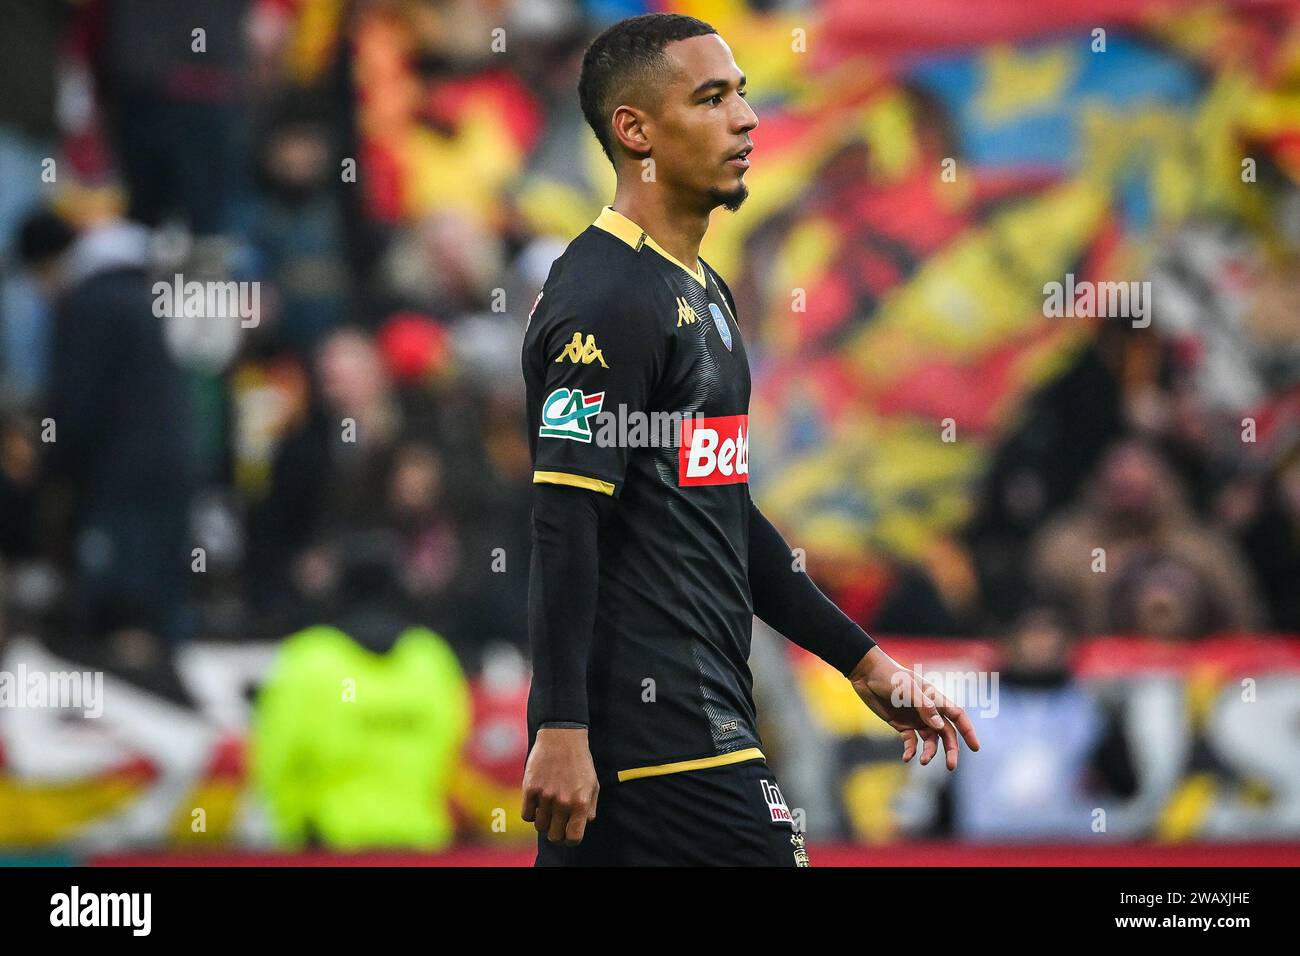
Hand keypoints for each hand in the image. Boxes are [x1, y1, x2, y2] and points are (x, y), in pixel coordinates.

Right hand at [521, 727, 599, 844]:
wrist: (562, 737)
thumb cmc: (580, 763)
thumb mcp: (593, 785)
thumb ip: (589, 809)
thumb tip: (580, 826)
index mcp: (580, 803)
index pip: (573, 838)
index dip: (570, 838)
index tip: (568, 832)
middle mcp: (563, 802)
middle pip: (554, 836)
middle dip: (556, 831)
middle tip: (557, 820)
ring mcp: (545, 795)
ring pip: (539, 826)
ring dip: (543, 820)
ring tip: (548, 807)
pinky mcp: (530, 788)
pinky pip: (526, 815)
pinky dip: (531, 812)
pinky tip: (537, 802)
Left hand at [847, 646, 979, 770]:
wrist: (866, 674)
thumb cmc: (889, 676)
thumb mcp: (907, 690)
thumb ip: (924, 707)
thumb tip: (939, 727)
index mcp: (935, 698)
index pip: (957, 716)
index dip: (968, 731)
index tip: (975, 748)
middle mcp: (928, 710)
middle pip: (946, 733)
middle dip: (951, 749)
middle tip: (951, 766)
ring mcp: (915, 718)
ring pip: (930, 740)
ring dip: (930, 752)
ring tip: (923, 761)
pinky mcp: (901, 724)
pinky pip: (911, 742)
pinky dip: (911, 750)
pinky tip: (907, 757)